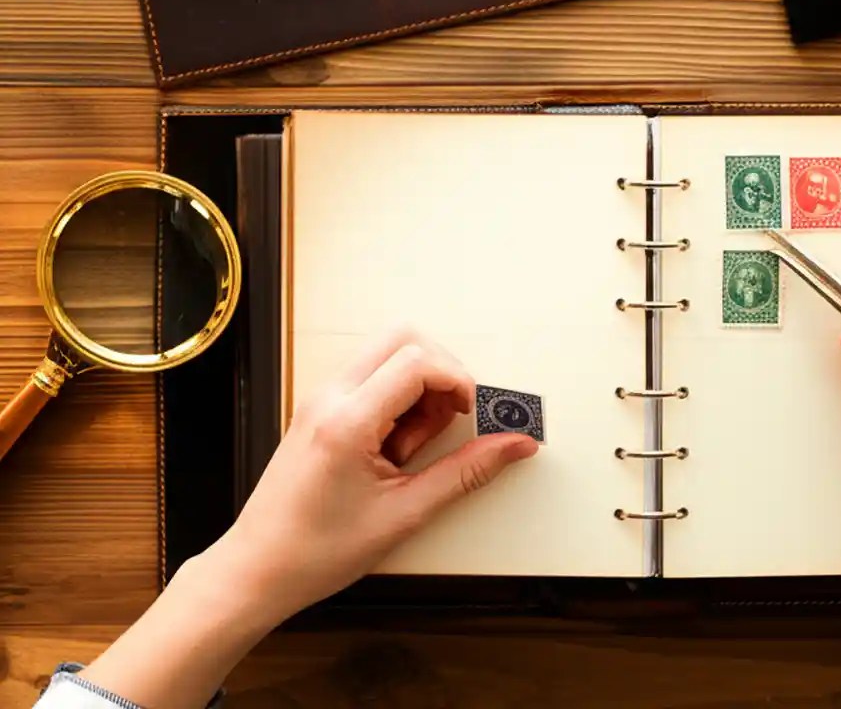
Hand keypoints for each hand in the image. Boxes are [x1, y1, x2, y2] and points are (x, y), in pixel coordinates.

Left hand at [208, 327, 538, 620]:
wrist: (258, 569)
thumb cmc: (316, 550)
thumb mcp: (405, 513)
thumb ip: (466, 472)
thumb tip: (512, 446)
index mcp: (347, 421)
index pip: (417, 361)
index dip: (458, 381)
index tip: (474, 414)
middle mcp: (330, 398)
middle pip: (403, 340)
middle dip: (441, 373)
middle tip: (451, 421)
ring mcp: (321, 400)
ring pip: (388, 357)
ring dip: (418, 390)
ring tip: (413, 448)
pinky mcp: (321, 411)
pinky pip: (372, 382)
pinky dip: (398, 402)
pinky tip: (396, 450)